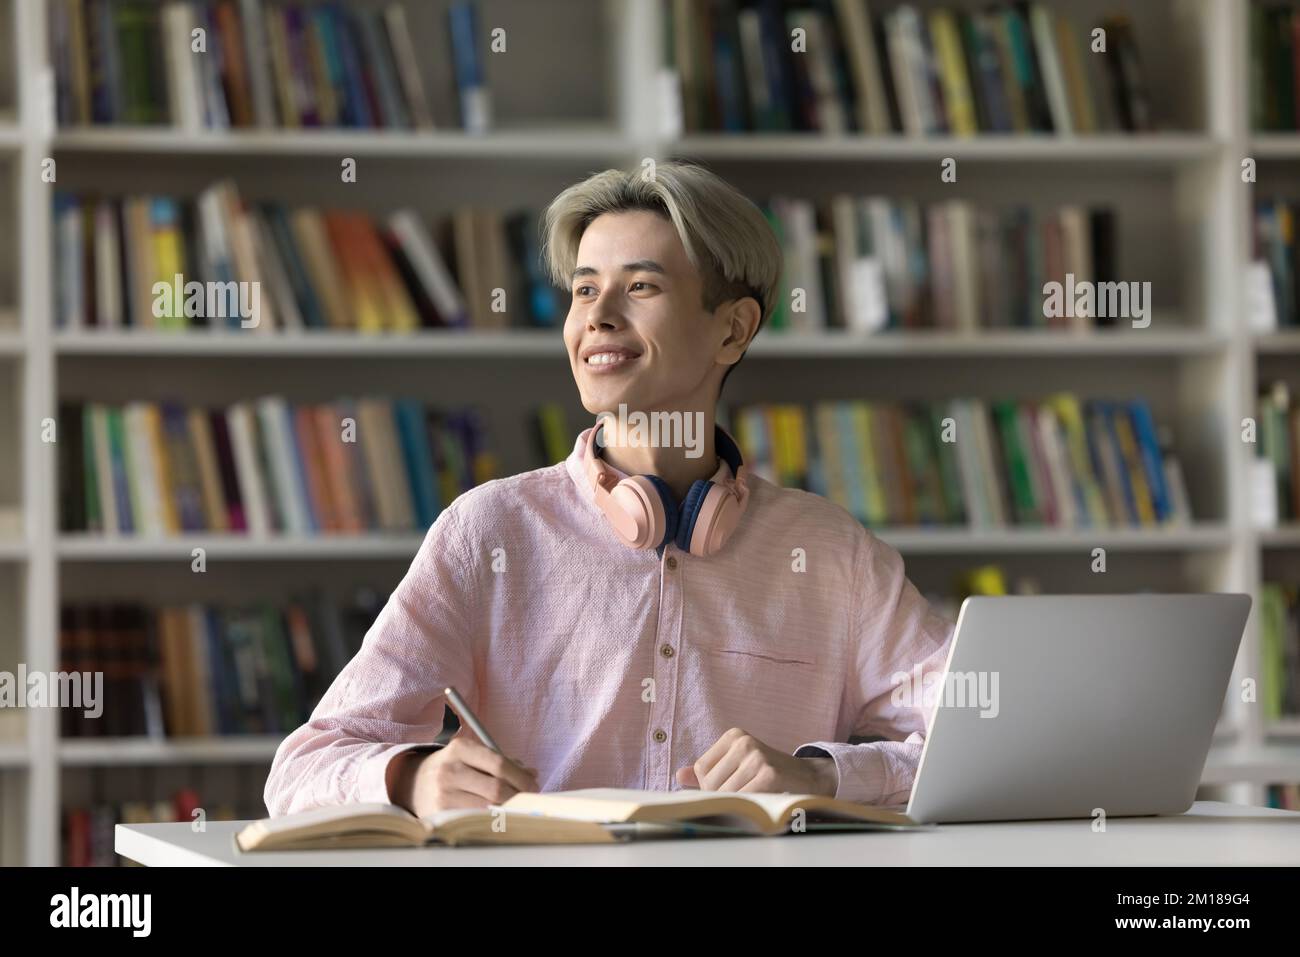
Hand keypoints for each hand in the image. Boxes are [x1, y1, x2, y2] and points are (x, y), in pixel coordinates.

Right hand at [389, 733, 538, 816]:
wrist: (413, 782)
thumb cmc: (453, 768)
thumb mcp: (471, 756)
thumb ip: (503, 762)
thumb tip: (532, 774)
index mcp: (461, 748)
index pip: (499, 763)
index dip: (521, 777)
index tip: (534, 784)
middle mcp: (450, 769)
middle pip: (496, 787)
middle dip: (518, 795)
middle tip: (528, 798)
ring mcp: (443, 792)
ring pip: (487, 805)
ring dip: (507, 808)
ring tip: (514, 805)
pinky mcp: (440, 812)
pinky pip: (475, 817)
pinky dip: (490, 817)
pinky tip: (496, 814)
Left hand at [675, 727, 837, 795]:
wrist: (807, 776)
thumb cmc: (767, 772)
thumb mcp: (737, 764)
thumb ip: (708, 771)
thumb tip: (679, 776)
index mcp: (733, 735)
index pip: (702, 768)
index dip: (710, 785)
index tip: (730, 786)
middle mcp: (744, 742)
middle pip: (711, 782)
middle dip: (721, 796)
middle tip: (742, 795)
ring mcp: (756, 757)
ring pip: (726, 793)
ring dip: (736, 803)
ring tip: (751, 798)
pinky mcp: (768, 775)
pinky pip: (743, 799)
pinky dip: (747, 806)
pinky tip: (759, 802)